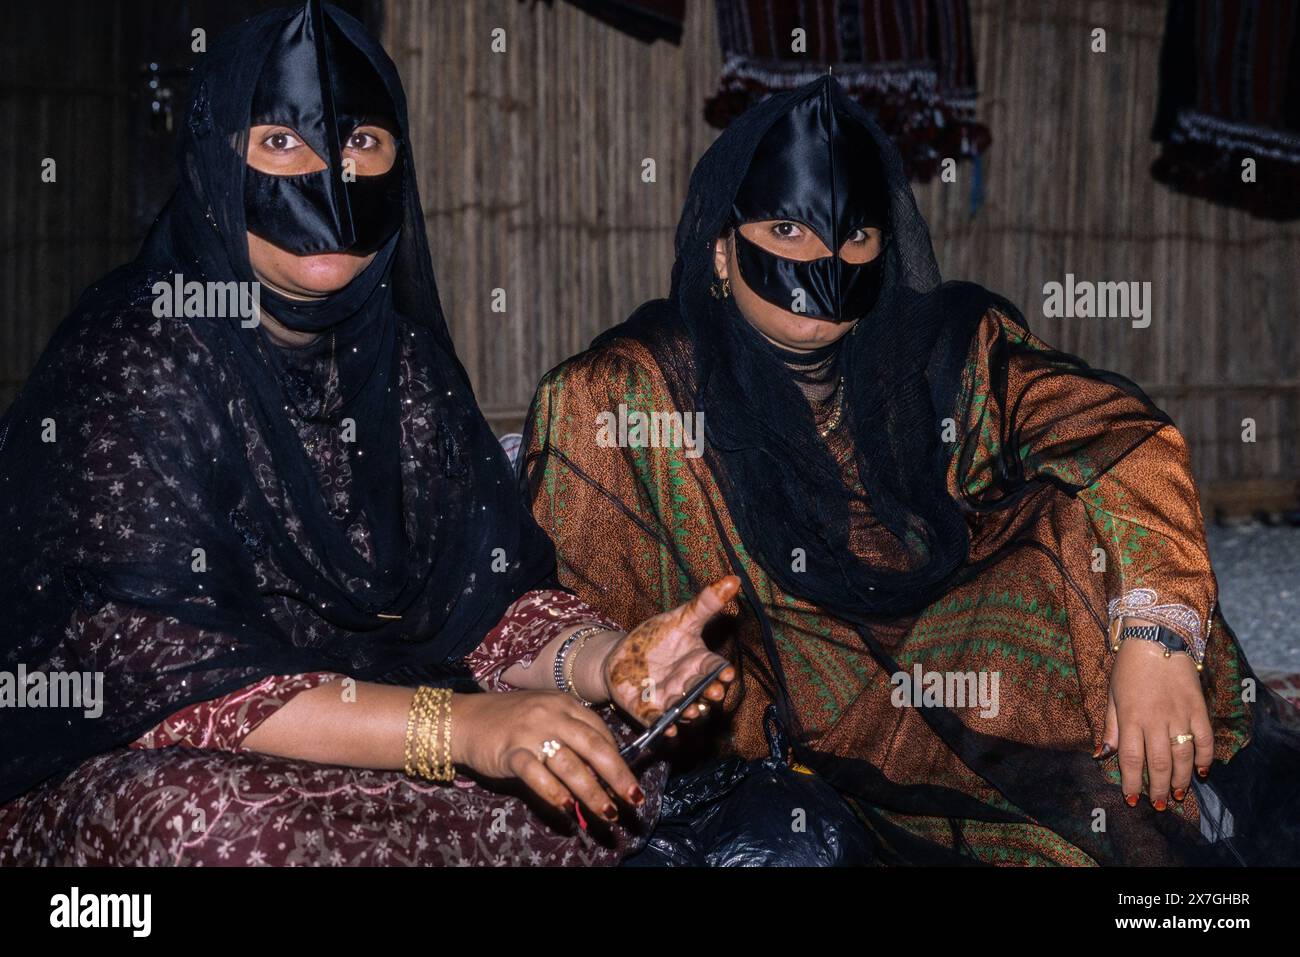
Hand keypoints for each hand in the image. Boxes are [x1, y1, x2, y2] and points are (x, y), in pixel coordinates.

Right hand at [450, 690, 642, 821]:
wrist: (465, 719)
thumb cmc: (510, 720)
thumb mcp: (546, 715)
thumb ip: (571, 734)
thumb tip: (601, 769)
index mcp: (565, 704)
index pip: (601, 731)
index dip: (619, 759)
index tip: (628, 782)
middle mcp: (552, 714)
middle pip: (594, 747)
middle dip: (618, 776)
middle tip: (634, 800)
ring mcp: (531, 732)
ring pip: (570, 765)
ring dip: (593, 792)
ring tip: (607, 813)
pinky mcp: (510, 752)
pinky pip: (537, 775)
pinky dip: (554, 793)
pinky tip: (567, 808)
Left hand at [601, 576, 738, 735]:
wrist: (621, 656)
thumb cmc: (656, 638)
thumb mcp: (680, 617)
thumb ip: (705, 604)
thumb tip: (734, 578)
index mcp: (699, 662)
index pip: (716, 668)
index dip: (723, 672)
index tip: (727, 673)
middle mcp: (689, 684)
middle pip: (704, 692)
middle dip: (710, 694)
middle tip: (713, 692)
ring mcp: (671, 700)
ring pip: (686, 710)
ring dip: (690, 712)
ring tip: (691, 710)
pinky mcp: (650, 711)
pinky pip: (660, 722)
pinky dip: (665, 726)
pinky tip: (668, 728)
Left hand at [1099, 620, 1212, 809]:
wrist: (1156, 637)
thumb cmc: (1129, 667)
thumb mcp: (1112, 695)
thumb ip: (1110, 726)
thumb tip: (1102, 753)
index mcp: (1131, 717)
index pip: (1130, 758)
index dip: (1131, 783)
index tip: (1131, 800)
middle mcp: (1156, 719)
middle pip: (1159, 763)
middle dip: (1158, 788)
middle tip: (1159, 804)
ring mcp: (1180, 714)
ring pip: (1183, 756)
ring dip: (1181, 780)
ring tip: (1178, 794)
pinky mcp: (1199, 708)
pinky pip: (1206, 739)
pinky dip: (1206, 758)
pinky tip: (1201, 771)